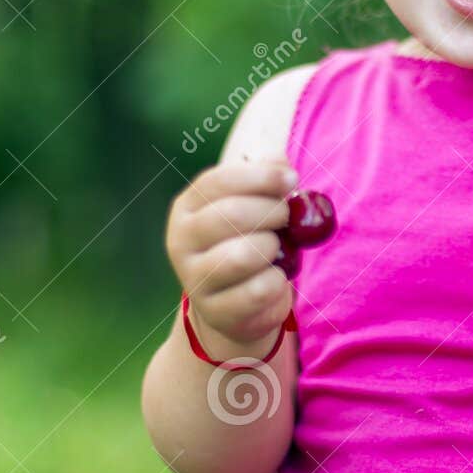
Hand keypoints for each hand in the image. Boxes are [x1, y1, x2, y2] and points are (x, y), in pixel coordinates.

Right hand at [166, 158, 296, 356]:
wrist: (236, 306)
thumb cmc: (247, 243)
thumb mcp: (253, 207)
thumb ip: (264, 182)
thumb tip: (279, 160)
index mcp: (187, 207)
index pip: (217, 181)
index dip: (259, 176)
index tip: (291, 179)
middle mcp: (182, 240)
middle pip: (231, 215)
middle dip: (272, 212)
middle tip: (287, 218)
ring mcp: (194, 278)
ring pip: (241, 255)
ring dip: (272, 248)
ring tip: (276, 250)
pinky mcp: (215, 311)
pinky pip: (257, 291)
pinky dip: (277, 282)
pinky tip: (275, 279)